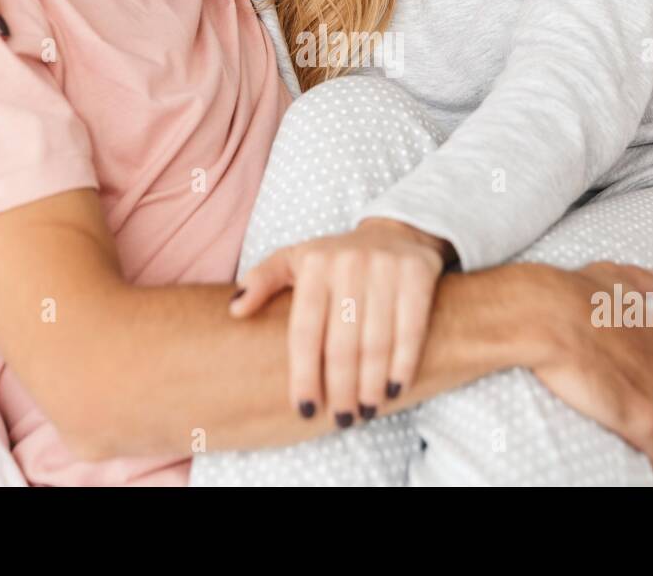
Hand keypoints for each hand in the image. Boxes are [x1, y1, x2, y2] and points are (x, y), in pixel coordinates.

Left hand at [228, 218, 452, 427]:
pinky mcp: (418, 274)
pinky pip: (411, 329)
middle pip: (342, 343)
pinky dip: (403, 364)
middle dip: (340, 388)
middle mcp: (349, 264)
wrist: (396, 233)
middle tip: (342, 419)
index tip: (305, 409)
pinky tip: (395, 390)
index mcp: (315, 265)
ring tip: (366, 412)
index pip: (305, 331)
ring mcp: (386, 268)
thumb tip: (235, 310)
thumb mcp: (295, 260)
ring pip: (376, 341)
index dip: (304, 375)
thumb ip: (263, 281)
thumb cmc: (337, 259)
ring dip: (371, 384)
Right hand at [521, 261, 652, 473]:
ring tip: (616, 416)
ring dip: (645, 416)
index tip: (624, 365)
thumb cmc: (573, 296)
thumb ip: (638, 280)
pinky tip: (647, 459)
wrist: (548, 318)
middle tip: (613, 388)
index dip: (645, 363)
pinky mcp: (642, 419)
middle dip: (647, 389)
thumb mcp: (610, 276)